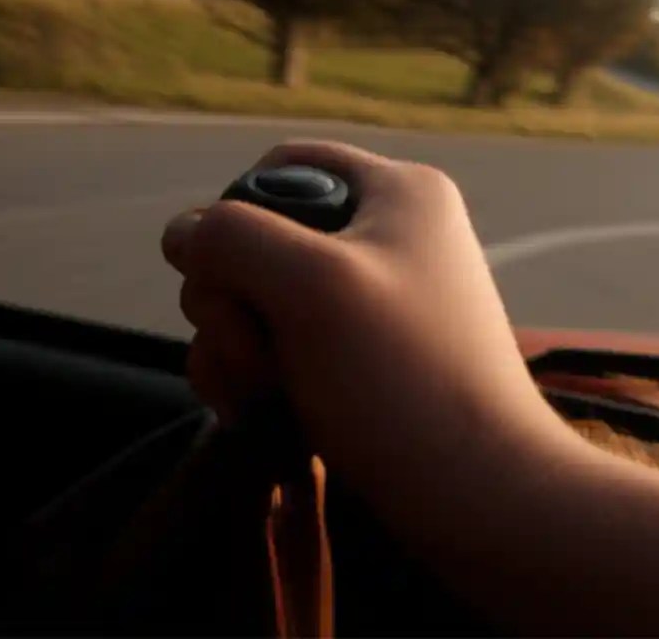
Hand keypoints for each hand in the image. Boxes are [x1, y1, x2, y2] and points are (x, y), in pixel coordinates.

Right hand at [161, 140, 559, 493]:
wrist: (476, 494)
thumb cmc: (402, 379)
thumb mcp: (311, 286)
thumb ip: (232, 239)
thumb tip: (181, 234)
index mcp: (395, 193)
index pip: (282, 164)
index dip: (235, 212)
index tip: (226, 271)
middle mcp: (384, 238)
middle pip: (257, 241)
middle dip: (230, 299)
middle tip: (255, 354)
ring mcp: (368, 306)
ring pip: (255, 303)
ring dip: (232, 349)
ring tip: (256, 397)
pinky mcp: (355, 364)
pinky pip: (278, 350)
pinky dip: (253, 379)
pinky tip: (254, 415)